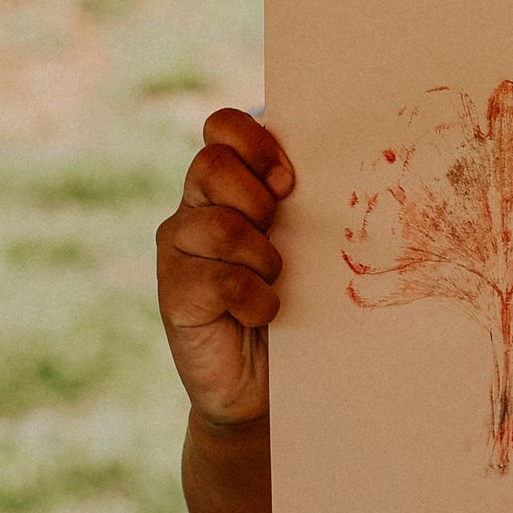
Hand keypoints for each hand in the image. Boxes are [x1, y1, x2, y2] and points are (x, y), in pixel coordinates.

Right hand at [156, 110, 292, 427]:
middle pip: (212, 165)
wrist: (263, 385)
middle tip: (277, 234)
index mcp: (225, 185)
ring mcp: (178, 249)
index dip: (254, 141)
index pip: (222, 127)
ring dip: (262, 257)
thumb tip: (339, 167)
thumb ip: (299, 204)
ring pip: (220, 225)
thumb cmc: (293, 306)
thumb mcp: (302, 245)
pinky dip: (254, 299)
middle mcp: (193, 209)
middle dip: (258, 199)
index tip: (288, 180)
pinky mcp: (173, 293)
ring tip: (274, 282)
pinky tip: (262, 314)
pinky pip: (220, 279)